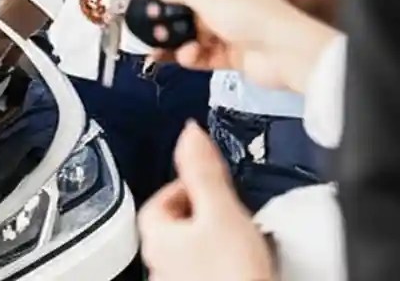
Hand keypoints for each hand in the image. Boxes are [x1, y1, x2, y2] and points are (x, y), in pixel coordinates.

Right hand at [138, 0, 338, 93]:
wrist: (286, 53)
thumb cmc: (249, 15)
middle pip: (187, 4)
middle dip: (166, 15)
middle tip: (146, 24)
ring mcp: (228, 27)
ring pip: (192, 31)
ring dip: (176, 39)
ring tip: (158, 47)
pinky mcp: (230, 52)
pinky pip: (203, 53)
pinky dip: (193, 56)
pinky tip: (187, 58)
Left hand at [138, 121, 277, 280]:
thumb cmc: (232, 276)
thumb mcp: (222, 210)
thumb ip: (203, 170)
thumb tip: (190, 133)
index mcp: (157, 236)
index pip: (160, 200)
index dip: (185, 186)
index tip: (207, 182)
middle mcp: (159, 264)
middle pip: (175, 226)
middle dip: (201, 213)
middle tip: (228, 209)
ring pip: (191, 252)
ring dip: (213, 240)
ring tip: (239, 238)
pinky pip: (207, 272)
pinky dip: (222, 265)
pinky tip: (242, 266)